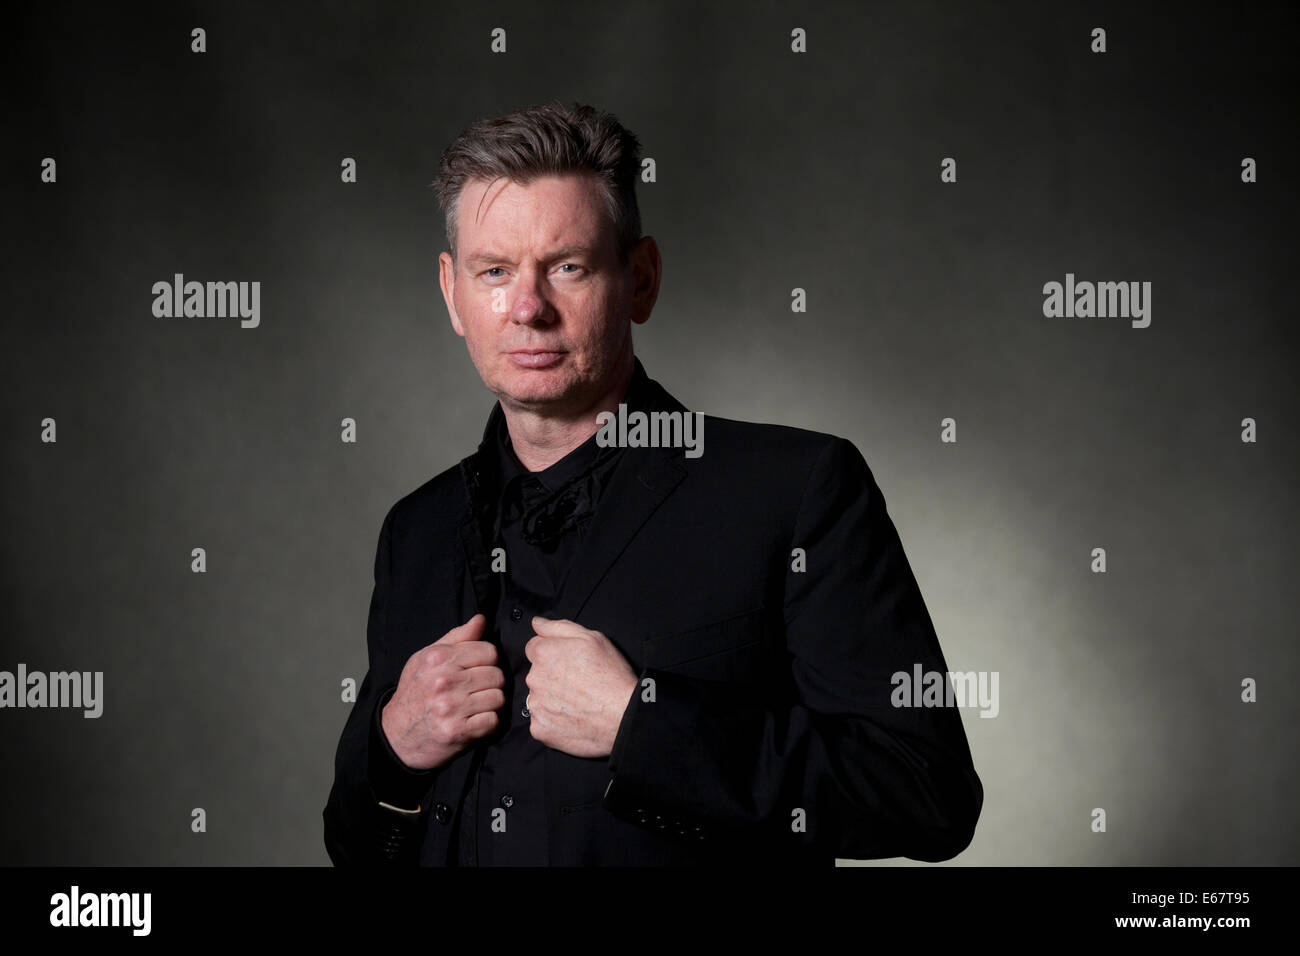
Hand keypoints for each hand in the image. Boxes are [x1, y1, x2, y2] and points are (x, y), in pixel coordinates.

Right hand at [381, 613, 504, 770]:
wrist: (397, 732)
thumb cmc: (415, 691)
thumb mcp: (427, 657)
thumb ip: (457, 637)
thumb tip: (481, 620)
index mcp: (438, 658)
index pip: (489, 651)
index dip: (487, 660)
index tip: (477, 668)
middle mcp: (444, 681)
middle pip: (496, 675)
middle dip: (491, 682)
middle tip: (476, 688)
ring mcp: (450, 707)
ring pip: (497, 697)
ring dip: (490, 703)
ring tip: (475, 704)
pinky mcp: (457, 730)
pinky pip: (492, 720)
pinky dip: (487, 722)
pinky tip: (473, 719)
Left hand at [524, 616, 638, 757]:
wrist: (623, 715)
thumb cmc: (611, 675)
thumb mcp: (592, 638)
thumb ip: (559, 627)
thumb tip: (537, 623)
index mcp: (544, 653)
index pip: (534, 648)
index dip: (553, 654)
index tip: (569, 663)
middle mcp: (534, 678)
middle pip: (536, 674)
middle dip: (551, 677)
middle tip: (577, 684)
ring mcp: (536, 705)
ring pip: (538, 698)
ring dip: (551, 699)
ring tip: (577, 703)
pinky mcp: (540, 729)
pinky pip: (541, 722)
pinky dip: (553, 721)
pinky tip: (572, 718)